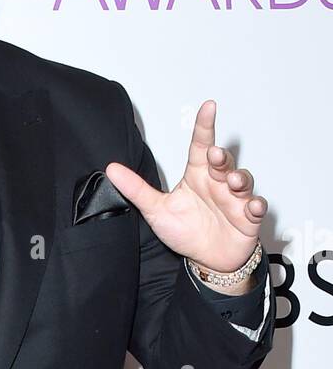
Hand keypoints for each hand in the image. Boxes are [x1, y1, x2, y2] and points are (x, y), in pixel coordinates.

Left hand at [104, 99, 266, 273]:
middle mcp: (217, 183)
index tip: (208, 107)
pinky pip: (256, 207)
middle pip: (223, 161)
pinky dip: (256, 205)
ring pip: (242, 180)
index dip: (204, 125)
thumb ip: (136, 189)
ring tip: (231, 181)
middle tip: (214, 154)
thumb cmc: (186, 232)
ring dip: (239, 178)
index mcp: (197, 176)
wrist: (208, 261)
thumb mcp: (156, 210)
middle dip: (221, 156)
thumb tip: (112, 170)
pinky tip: (251, 206)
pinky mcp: (248, 217)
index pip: (201, 145)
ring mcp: (235, 199)